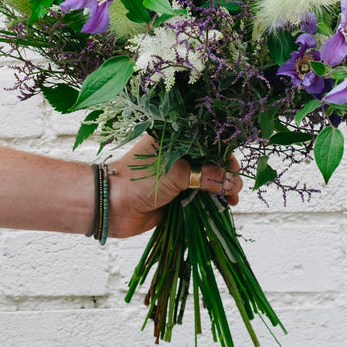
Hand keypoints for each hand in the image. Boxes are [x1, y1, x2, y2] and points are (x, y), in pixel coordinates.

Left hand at [107, 133, 241, 237]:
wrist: (111, 205)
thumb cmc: (138, 180)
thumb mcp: (177, 172)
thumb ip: (208, 176)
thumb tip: (234, 182)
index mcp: (175, 139)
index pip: (207, 142)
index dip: (224, 154)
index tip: (235, 168)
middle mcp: (177, 156)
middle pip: (210, 162)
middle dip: (226, 174)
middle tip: (235, 188)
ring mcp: (177, 177)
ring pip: (207, 181)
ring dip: (221, 190)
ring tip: (232, 200)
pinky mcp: (176, 197)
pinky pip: (200, 198)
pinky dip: (212, 202)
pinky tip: (223, 207)